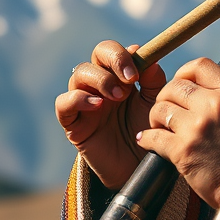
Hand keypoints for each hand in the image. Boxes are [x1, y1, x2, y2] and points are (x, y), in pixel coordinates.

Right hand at [55, 40, 165, 188]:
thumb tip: (148, 58)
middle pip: (97, 55)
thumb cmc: (147, 133)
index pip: (114, 51)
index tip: (139, 70)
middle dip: (114, 60)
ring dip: (101, 80)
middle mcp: (101, 83)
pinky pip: (64, 102)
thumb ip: (154, 81)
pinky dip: (78, 99)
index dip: (124, 55)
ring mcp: (85, 101)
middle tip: (131, 79)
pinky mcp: (72, 122)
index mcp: (120, 75)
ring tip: (119, 97)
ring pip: (80, 73)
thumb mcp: (155, 105)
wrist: (138, 168)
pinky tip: (98, 106)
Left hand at [137, 57, 219, 208]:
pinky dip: (147, 138)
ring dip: (156, 117)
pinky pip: (153, 137)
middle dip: (166, 96)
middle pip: (175, 86)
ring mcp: (196, 127)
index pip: (200, 66)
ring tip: (159, 126)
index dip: (185, 72)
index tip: (182, 83)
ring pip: (160, 109)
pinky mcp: (182, 151)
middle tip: (167, 108)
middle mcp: (213, 105)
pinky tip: (146, 140)